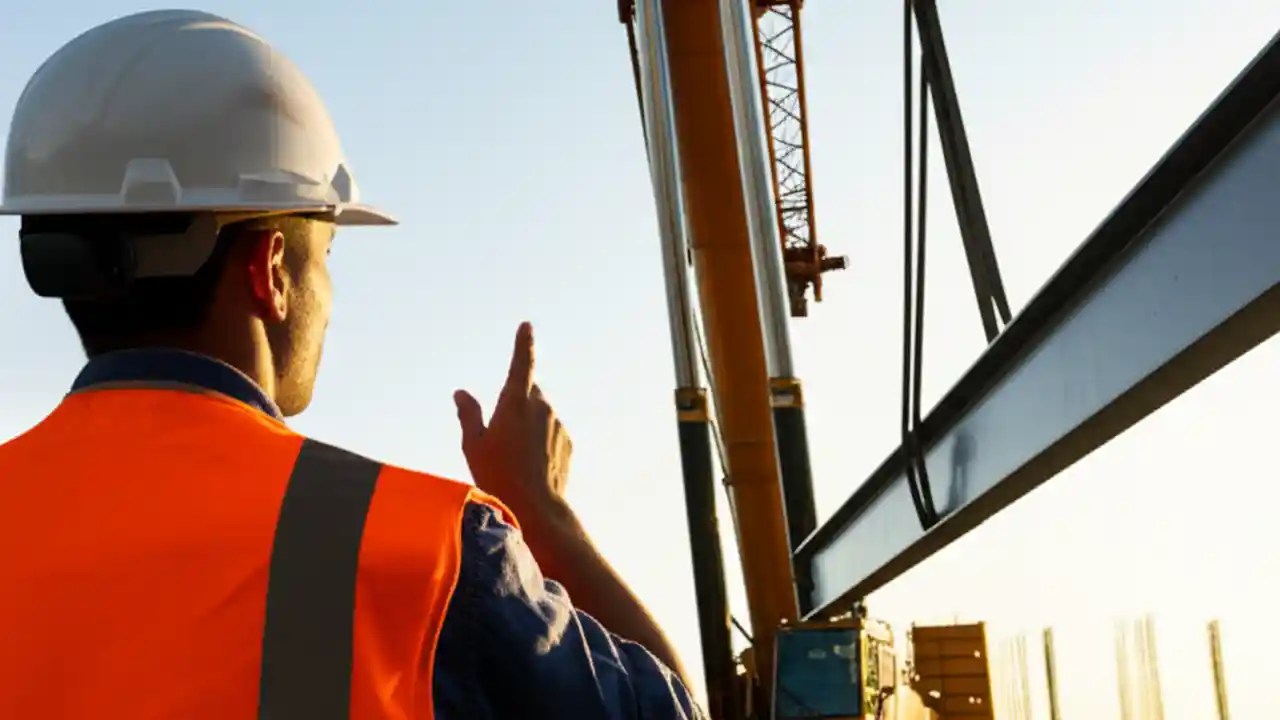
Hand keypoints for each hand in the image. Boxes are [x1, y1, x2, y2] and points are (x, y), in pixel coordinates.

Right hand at [453, 322, 573, 523]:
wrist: (536, 507)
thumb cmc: (498, 476)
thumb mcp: (474, 445)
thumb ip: (469, 414)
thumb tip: (461, 392)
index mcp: (515, 402)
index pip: (522, 364)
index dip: (523, 343)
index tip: (526, 326)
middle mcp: (541, 407)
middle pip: (528, 393)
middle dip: (517, 402)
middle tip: (501, 434)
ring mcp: (558, 424)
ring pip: (541, 414)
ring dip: (529, 424)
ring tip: (515, 456)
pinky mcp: (568, 441)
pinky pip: (551, 432)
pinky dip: (541, 440)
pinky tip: (531, 465)